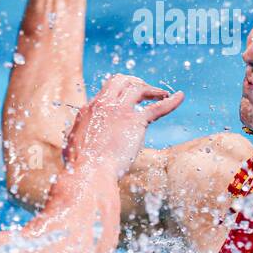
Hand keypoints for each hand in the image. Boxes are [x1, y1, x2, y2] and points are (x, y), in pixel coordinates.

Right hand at [63, 75, 183, 177]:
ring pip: (138, 88)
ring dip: (151, 89)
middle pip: (120, 80)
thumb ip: (77, 140)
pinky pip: (157, 107)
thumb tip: (76, 146)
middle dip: (133, 81)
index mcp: (88, 110)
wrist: (89, 172)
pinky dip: (171, 101)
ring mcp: (120, 111)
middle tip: (143, 88)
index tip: (125, 101)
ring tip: (162, 93)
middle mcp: (104, 104)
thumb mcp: (72, 148)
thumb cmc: (79, 167)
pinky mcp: (135, 122)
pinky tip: (181, 97)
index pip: (105, 92)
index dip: (117, 94)